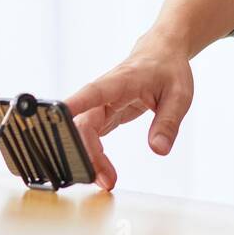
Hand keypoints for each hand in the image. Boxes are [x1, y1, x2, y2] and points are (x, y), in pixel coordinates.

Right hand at [63, 30, 193, 191]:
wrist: (162, 53)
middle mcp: (105, 93)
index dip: (74, 105)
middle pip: (84, 123)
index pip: (93, 93)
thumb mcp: (179, 95)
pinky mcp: (103, 115)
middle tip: (103, 179)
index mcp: (122, 81)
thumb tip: (159, 149)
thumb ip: (168, 122)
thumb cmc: (169, 69)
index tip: (53, 117)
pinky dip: (94, 156)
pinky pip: (91, 137)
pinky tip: (101, 173)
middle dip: (87, 152)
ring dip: (89, 158)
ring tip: (107, 181)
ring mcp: (101, 104)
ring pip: (84, 133)